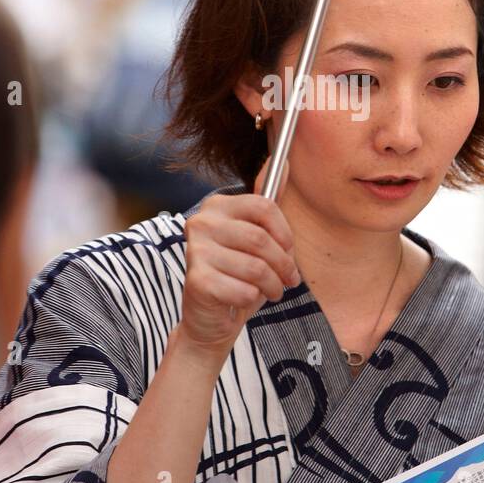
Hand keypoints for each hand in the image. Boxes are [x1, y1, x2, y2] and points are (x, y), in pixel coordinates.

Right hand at [178, 153, 299, 354]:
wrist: (210, 319)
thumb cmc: (238, 277)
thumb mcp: (257, 239)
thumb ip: (267, 205)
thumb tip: (285, 163)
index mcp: (217, 206)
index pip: (264, 206)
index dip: (284, 233)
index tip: (288, 250)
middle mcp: (201, 222)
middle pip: (261, 239)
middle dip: (283, 265)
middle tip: (288, 279)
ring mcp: (195, 250)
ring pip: (256, 267)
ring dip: (272, 286)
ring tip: (271, 291)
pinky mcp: (196, 280)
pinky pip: (245, 288)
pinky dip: (252, 299)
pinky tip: (244, 300)